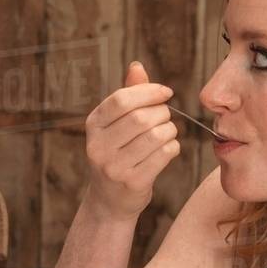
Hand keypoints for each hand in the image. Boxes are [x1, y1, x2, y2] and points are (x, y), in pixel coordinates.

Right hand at [83, 62, 179, 219]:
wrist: (110, 201)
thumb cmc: (117, 154)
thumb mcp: (115, 125)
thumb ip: (127, 96)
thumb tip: (137, 66)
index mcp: (93, 126)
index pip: (121, 99)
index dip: (149, 91)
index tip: (165, 93)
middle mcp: (98, 146)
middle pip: (141, 117)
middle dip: (162, 112)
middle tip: (166, 117)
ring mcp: (114, 167)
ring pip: (156, 135)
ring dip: (169, 130)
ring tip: (167, 133)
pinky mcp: (132, 183)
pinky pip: (164, 154)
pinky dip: (173, 147)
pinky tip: (168, 149)